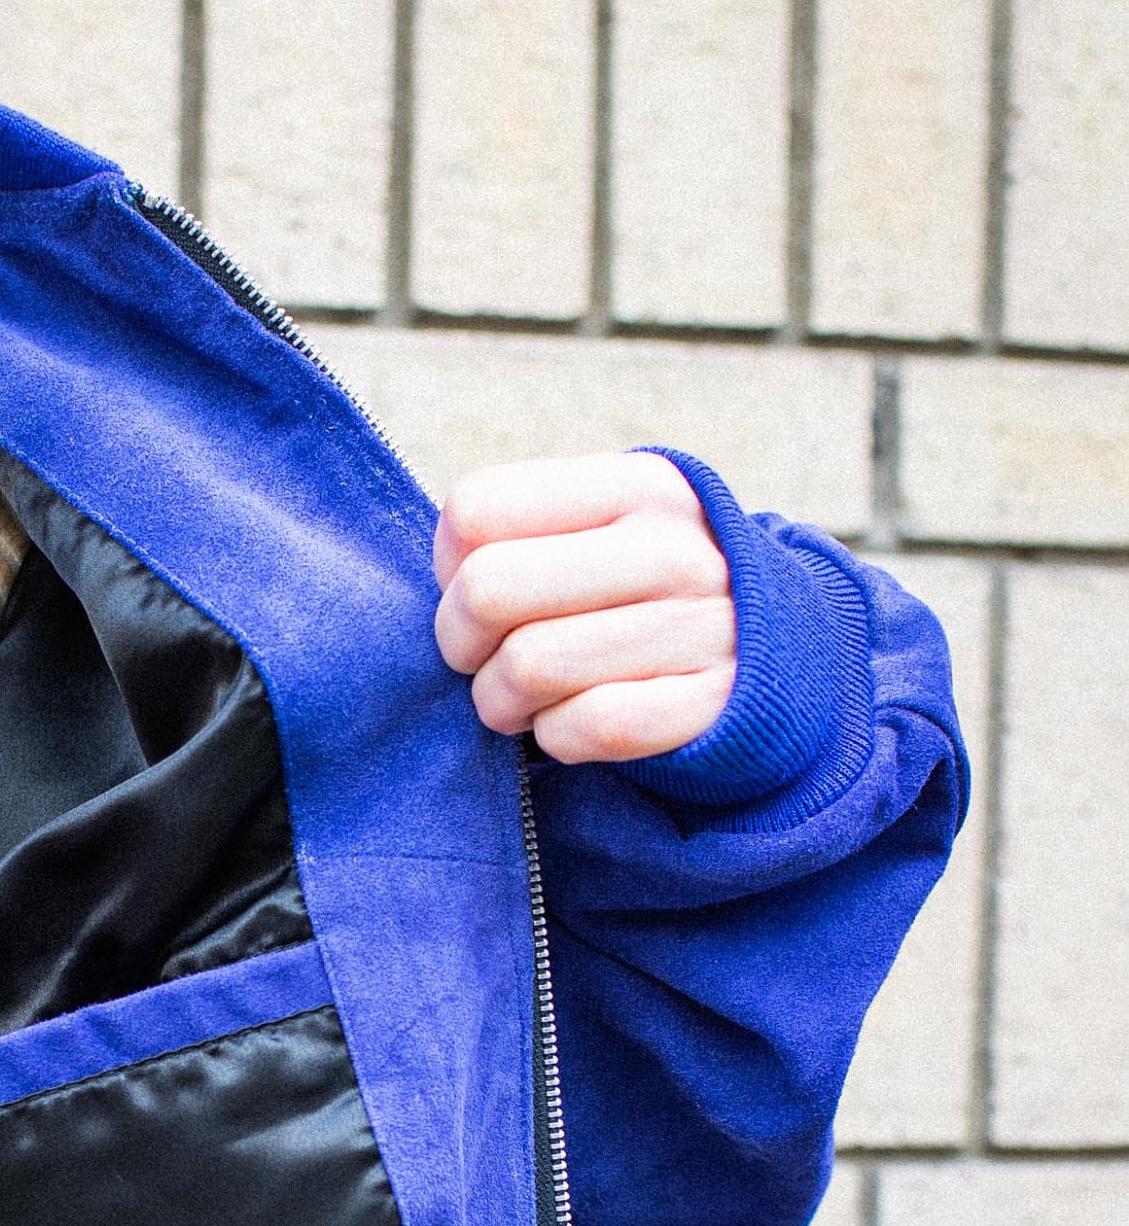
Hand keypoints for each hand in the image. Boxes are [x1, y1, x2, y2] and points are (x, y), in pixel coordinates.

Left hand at [433, 452, 735, 765]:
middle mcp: (674, 548)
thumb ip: (524, 532)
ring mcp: (702, 626)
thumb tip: (440, 573)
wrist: (786, 656)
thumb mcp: (608, 530)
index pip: (476, 510)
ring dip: (503, 702)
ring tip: (527, 699)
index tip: (476, 594)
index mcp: (635, 486)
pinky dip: (560, 739)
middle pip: (488, 590)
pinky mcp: (713, 703)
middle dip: (460, 644)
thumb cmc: (651, 594)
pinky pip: (589, 726)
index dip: (450, 567)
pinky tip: (574, 725)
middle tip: (484, 660)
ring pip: (528, 667)